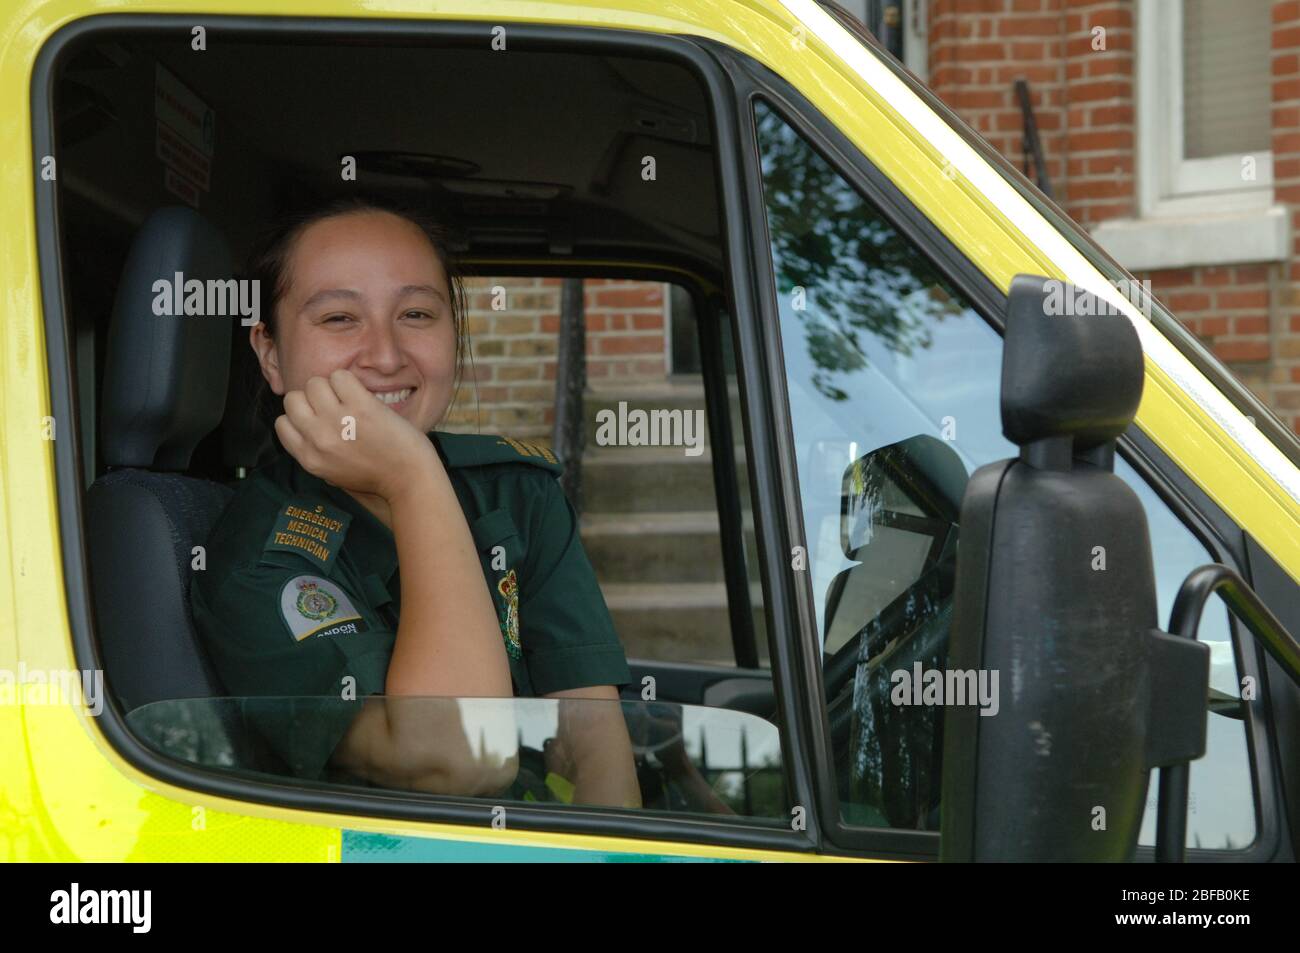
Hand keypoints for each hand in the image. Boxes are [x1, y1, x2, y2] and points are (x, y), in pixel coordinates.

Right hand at [275, 368, 436, 501]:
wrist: (409, 480)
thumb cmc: (375, 475)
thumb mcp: (331, 473)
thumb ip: (313, 450)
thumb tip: (303, 424)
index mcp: (309, 458)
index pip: (282, 423)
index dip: (300, 416)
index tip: (319, 418)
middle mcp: (317, 439)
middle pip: (293, 399)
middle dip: (312, 399)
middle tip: (335, 406)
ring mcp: (337, 421)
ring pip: (314, 383)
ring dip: (331, 387)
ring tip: (350, 401)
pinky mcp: (361, 406)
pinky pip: (340, 376)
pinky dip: (350, 381)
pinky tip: (362, 396)